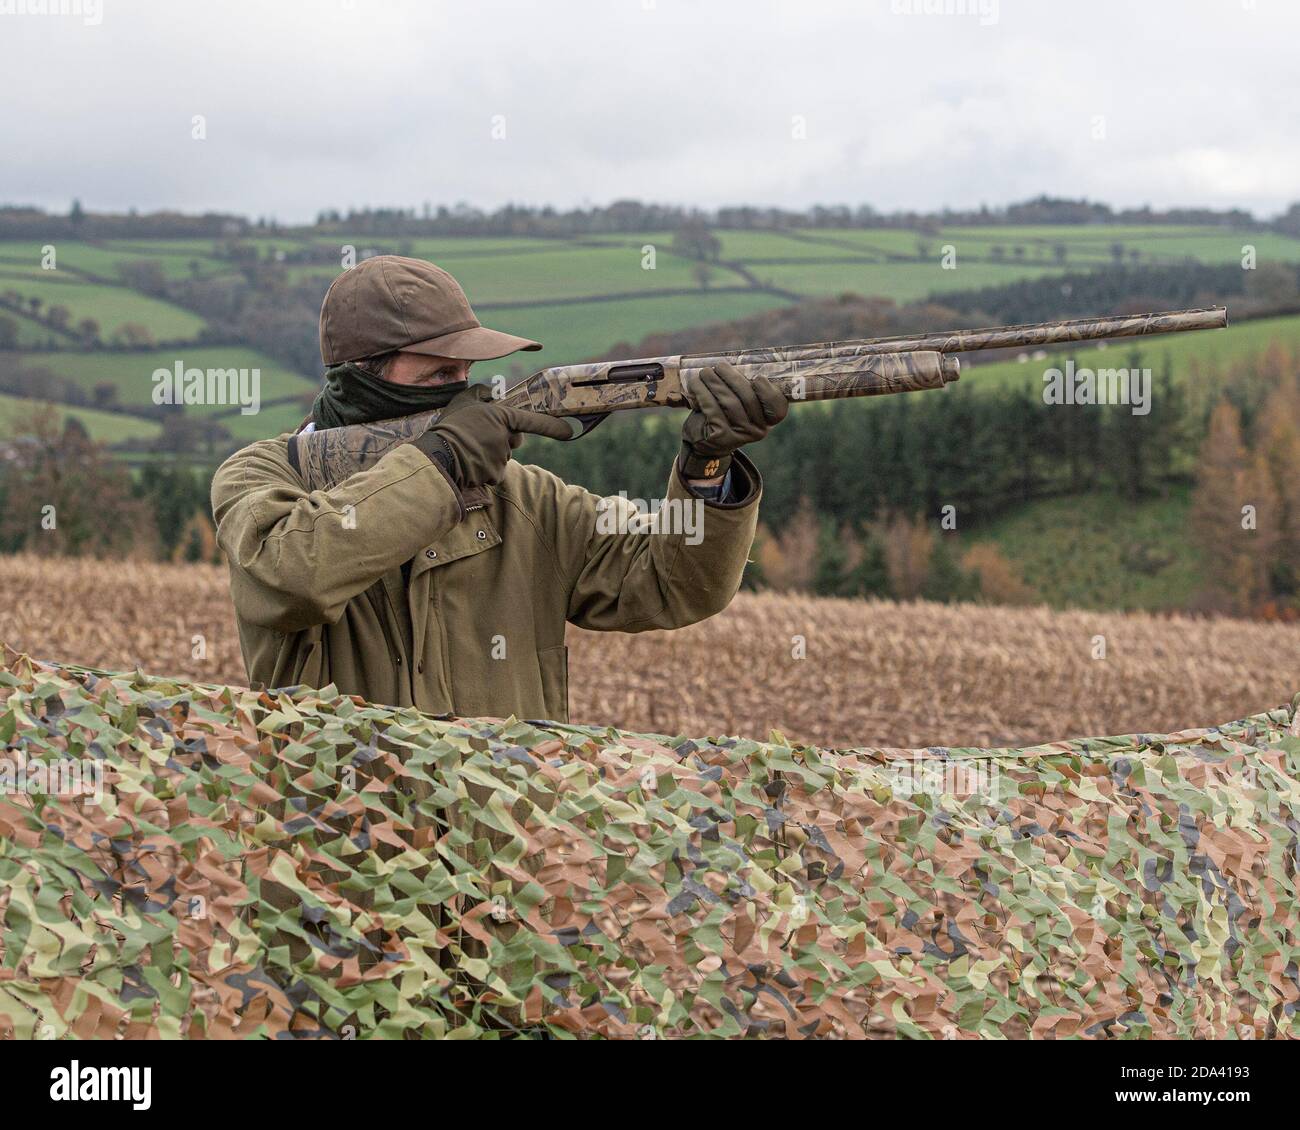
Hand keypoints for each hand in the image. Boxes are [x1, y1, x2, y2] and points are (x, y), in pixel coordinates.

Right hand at [419, 385, 569, 488]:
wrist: (438, 455)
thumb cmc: (450, 426)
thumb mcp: (463, 401)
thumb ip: (481, 394)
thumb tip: (491, 392)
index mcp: (501, 416)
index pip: (532, 421)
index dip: (552, 426)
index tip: (569, 431)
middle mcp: (505, 437)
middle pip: (515, 439)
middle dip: (505, 438)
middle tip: (481, 437)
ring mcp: (502, 456)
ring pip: (503, 455)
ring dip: (491, 454)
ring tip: (469, 450)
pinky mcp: (496, 474)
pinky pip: (496, 471)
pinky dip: (485, 469)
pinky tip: (471, 463)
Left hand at [679, 362, 787, 478]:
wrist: (703, 440)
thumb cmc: (724, 414)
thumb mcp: (739, 403)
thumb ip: (745, 387)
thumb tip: (739, 361)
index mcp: (767, 420)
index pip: (777, 408)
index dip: (769, 392)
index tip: (758, 378)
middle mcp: (757, 431)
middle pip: (749, 398)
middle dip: (732, 377)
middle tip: (720, 366)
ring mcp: (740, 436)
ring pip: (729, 402)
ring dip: (715, 382)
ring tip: (705, 372)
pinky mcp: (721, 436)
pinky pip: (713, 408)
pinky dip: (703, 393)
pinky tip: (696, 384)